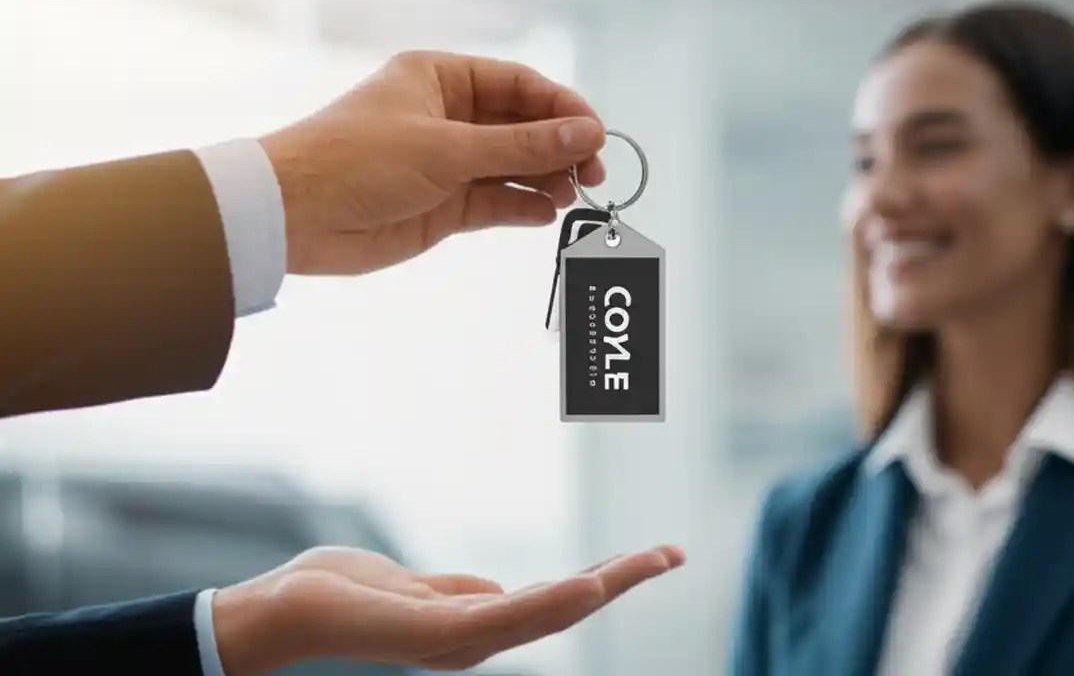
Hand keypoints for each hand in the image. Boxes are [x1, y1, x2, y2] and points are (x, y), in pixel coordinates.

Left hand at [211, 544, 684, 674]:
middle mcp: (476, 641)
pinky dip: (551, 602)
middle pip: (565, 608)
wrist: (280, 610)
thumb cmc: (340, 594)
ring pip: (547, 611)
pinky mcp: (433, 632)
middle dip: (623, 581)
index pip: (554, 602)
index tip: (651, 556)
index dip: (606, 581)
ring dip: (604, 586)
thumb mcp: (414, 586)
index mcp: (475, 627)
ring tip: (649, 560)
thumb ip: (458, 591)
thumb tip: (500, 588)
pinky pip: (504, 616)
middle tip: (674, 552)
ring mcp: (457, 641)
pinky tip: (586, 582)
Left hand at [259, 51, 607, 274]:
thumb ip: (522, 146)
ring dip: (545, 179)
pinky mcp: (442, 205)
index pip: (519, 85)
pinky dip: (522, 207)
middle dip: (560, 148)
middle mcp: (447, 116)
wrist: (294, 217)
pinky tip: (547, 213)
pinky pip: (495, 202)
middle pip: (522, 127)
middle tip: (594, 173)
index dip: (562, 108)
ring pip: (512, 167)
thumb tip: (586, 135)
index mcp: (440, 78)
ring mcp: (446, 163)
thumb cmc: (355, 161)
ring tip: (573, 195)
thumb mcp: (447, 148)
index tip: (595, 134)